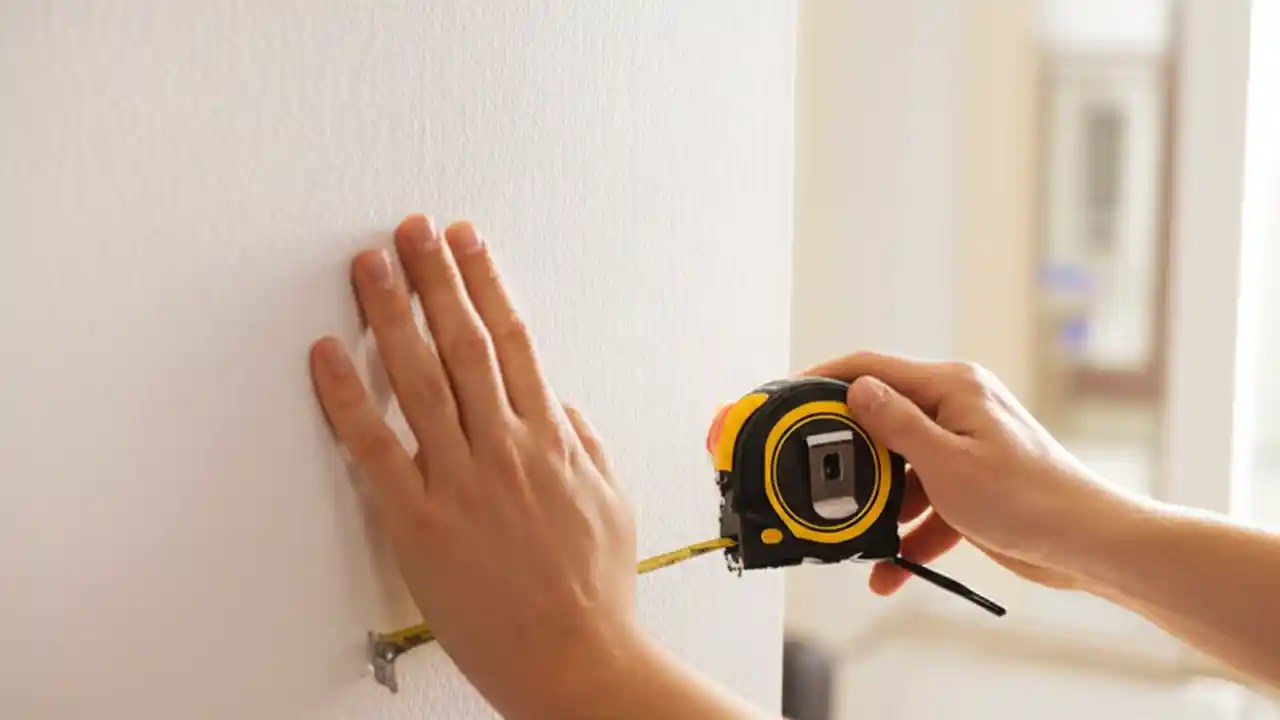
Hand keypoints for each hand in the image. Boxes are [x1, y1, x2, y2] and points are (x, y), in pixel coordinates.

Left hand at [309, 215, 638, 716]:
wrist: (572, 659)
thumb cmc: (591, 591)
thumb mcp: (611, 504)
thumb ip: (585, 446)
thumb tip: (560, 406)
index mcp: (550, 441)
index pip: (514, 340)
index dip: (486, 283)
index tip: (468, 244)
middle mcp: (504, 447)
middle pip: (464, 342)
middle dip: (435, 277)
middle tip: (411, 230)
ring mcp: (459, 481)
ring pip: (419, 378)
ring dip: (391, 313)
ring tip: (371, 267)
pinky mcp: (418, 520)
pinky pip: (374, 446)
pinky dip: (347, 396)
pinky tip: (327, 354)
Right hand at [802, 353, 1144, 595]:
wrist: (1088, 545)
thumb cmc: (1030, 499)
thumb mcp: (946, 462)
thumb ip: (896, 424)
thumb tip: (857, 390)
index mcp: (952, 388)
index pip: (873, 369)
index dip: (825, 380)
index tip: (790, 397)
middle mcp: (957, 410)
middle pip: (882, 423)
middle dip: (850, 459)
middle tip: (814, 477)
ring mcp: (965, 448)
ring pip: (901, 471)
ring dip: (880, 508)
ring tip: (858, 539)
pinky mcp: (972, 485)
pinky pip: (926, 503)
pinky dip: (909, 534)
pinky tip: (891, 569)